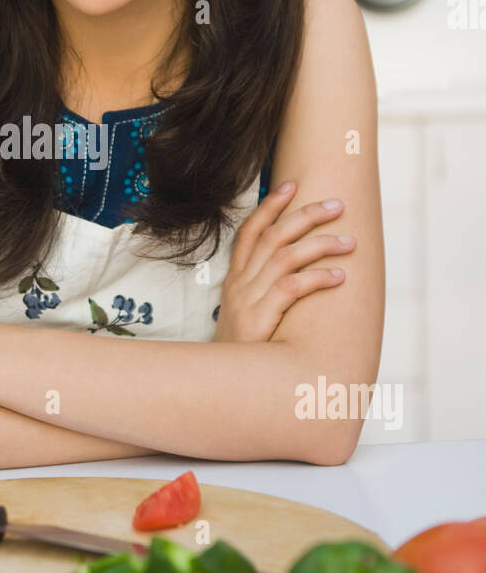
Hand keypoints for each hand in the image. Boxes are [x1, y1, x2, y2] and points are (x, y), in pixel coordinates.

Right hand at [213, 182, 354, 343]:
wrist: (223, 388)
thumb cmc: (244, 354)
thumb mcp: (248, 318)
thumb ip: (265, 295)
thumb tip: (298, 278)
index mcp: (235, 281)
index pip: (249, 232)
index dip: (270, 207)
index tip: (291, 185)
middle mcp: (240, 285)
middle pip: (272, 236)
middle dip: (305, 215)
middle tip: (337, 205)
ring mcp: (248, 301)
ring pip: (285, 257)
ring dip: (320, 244)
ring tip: (349, 242)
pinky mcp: (259, 319)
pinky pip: (291, 288)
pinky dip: (317, 277)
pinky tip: (340, 276)